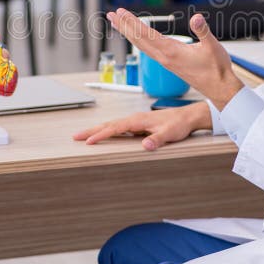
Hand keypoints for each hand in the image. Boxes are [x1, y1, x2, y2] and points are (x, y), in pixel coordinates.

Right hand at [73, 100, 210, 150]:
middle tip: (76, 136)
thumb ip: (156, 140)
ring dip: (98, 130)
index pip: (115, 128)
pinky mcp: (139, 125)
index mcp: (138, 120)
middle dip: (92, 130)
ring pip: (112, 125)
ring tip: (85, 136)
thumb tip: (145, 146)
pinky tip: (105, 135)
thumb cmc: (178, 124)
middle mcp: (134, 119)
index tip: (88, 141)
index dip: (101, 135)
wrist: (187, 117)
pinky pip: (119, 128)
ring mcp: (136, 121)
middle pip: (109, 124)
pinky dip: (108, 131)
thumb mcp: (169, 134)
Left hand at [107, 8, 243, 108]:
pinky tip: (138, 37)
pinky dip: (139, 41)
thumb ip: (203, 31)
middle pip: (138, 40)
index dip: (132, 22)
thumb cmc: (217, 69)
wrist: (219, 89)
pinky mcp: (169, 64)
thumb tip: (197, 18)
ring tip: (118, 24)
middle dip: (124, 26)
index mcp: (171, 52)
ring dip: (129, 33)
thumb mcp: (213, 46)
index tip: (120, 12)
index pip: (146, 34)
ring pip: (141, 46)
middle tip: (112, 14)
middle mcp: (165, 57)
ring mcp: (165, 62)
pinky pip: (148, 50)